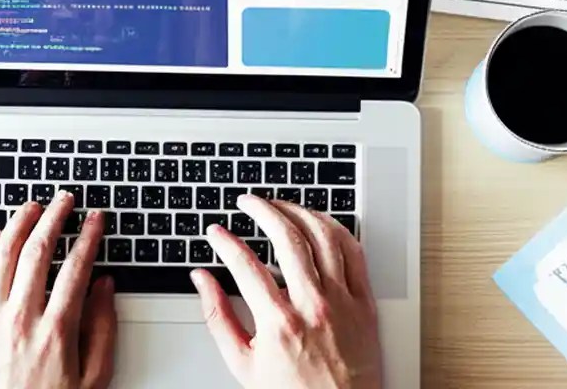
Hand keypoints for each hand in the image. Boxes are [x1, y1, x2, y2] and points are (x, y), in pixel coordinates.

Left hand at [0, 193, 115, 388]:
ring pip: (3, 255)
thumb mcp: (94, 377)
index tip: (95, 220)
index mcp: (56, 331)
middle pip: (37, 252)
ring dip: (19, 224)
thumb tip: (104, 287)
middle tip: (65, 201)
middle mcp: (21, 319)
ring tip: (33, 207)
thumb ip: (103, 329)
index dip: (88, 237)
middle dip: (54, 218)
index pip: (76, 268)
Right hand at [191, 195, 381, 388]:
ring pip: (323, 237)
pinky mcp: (364, 302)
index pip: (245, 264)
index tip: (217, 232)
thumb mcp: (243, 364)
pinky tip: (319, 222)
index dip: (225, 241)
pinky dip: (335, 229)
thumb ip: (218, 317)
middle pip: (287, 239)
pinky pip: (354, 252)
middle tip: (248, 202)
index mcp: (279, 324)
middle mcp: (313, 307)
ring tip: (280, 206)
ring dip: (298, 212)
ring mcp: (343, 301)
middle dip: (262, 211)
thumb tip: (202, 281)